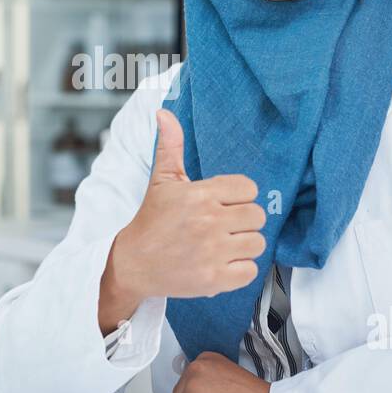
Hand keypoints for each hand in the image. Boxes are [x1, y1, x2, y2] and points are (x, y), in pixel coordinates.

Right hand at [109, 109, 266, 304]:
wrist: (133, 263)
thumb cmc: (151, 221)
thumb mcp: (161, 181)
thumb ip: (170, 146)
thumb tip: (164, 113)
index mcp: (200, 195)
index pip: (249, 189)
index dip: (239, 197)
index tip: (223, 205)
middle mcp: (209, 222)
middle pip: (257, 216)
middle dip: (243, 222)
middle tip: (223, 227)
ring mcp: (213, 252)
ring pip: (258, 243)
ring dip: (244, 246)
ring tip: (223, 246)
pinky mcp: (215, 279)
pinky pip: (251, 271)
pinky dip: (240, 270)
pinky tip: (222, 263)